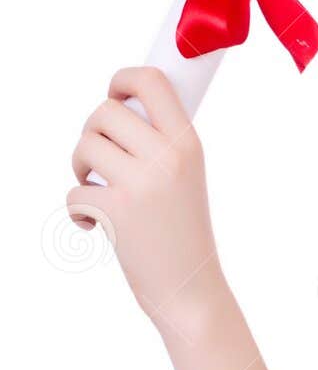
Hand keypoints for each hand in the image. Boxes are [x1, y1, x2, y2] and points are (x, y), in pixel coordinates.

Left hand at [67, 66, 228, 332]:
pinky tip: (95, 225)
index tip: (116, 94)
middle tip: (101, 157)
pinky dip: (78, 210)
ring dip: (80, 168)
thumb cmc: (184, 232)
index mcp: (188, 144)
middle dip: (93, 132)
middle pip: (105, 111)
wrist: (190, 290)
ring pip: (85, 146)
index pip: (151, 81)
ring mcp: (141, 185)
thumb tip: (123, 105)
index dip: (123, 79)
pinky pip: (75, 191)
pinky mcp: (116, 212)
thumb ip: (162, 142)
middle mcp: (167, 158)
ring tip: (96, 189)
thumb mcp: (189, 178)